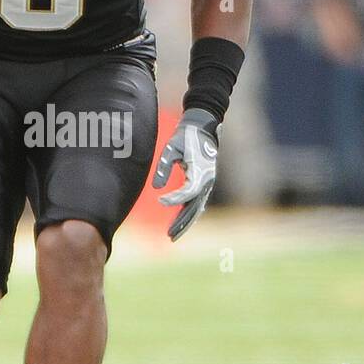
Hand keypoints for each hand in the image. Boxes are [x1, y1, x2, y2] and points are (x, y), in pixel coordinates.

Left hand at [152, 107, 219, 240]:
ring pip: (196, 208)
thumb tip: (156, 188)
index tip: (160, 200)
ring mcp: (207, 183)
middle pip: (195, 206)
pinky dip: (189, 215)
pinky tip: (180, 225)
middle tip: (169, 235)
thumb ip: (164, 167)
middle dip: (182, 222)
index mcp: (201, 171)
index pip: (189, 191)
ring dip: (185, 222)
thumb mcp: (171, 148)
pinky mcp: (203, 184)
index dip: (175, 198)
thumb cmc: (185, 136)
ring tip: (172, 235)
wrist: (202, 128)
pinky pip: (196, 203)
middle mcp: (207, 180)